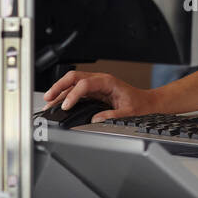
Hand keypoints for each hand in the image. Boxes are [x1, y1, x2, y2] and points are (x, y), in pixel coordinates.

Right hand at [42, 69, 158, 122]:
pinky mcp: (95, 91)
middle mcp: (100, 80)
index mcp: (108, 82)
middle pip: (74, 77)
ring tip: (48, 102)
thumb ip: (113, 116)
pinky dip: (66, 95)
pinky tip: (59, 103)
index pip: (84, 84)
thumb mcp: (129, 113)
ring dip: (60, 91)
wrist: (148, 103)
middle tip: (48, 98)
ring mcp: (96, 85)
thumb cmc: (141, 105)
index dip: (73, 95)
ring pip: (73, 82)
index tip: (66, 106)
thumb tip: (95, 120)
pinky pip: (76, 90)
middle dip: (59, 86)